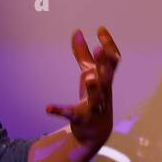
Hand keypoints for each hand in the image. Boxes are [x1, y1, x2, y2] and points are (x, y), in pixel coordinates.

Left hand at [45, 26, 119, 148]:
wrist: (97, 132)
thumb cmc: (95, 97)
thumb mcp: (89, 74)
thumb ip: (83, 54)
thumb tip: (77, 32)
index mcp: (105, 79)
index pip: (112, 61)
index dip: (109, 45)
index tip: (100, 29)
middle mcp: (103, 92)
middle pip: (107, 77)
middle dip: (105, 63)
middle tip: (99, 49)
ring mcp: (94, 106)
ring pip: (96, 97)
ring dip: (93, 87)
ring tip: (88, 77)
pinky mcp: (81, 119)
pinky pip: (71, 114)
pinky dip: (60, 110)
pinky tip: (48, 107)